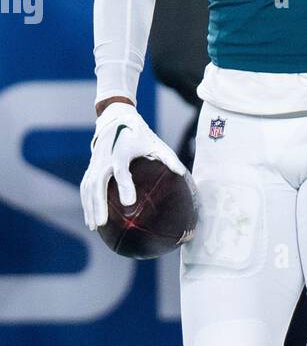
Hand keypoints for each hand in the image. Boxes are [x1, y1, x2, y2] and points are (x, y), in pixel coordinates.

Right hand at [80, 101, 185, 230]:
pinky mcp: (91, 166)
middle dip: (99, 203)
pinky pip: (86, 186)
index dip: (124, 186)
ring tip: (95, 227)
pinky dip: (87, 202)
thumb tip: (182, 173)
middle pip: (98, 182)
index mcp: (122, 151)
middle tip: (102, 224)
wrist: (116, 119)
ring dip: (90, 206)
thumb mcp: (156, 143)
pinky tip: (91, 219)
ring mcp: (96, 162)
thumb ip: (168, 158)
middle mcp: (105, 158)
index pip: (121, 170)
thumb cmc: (140, 135)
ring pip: (88, 186)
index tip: (130, 202)